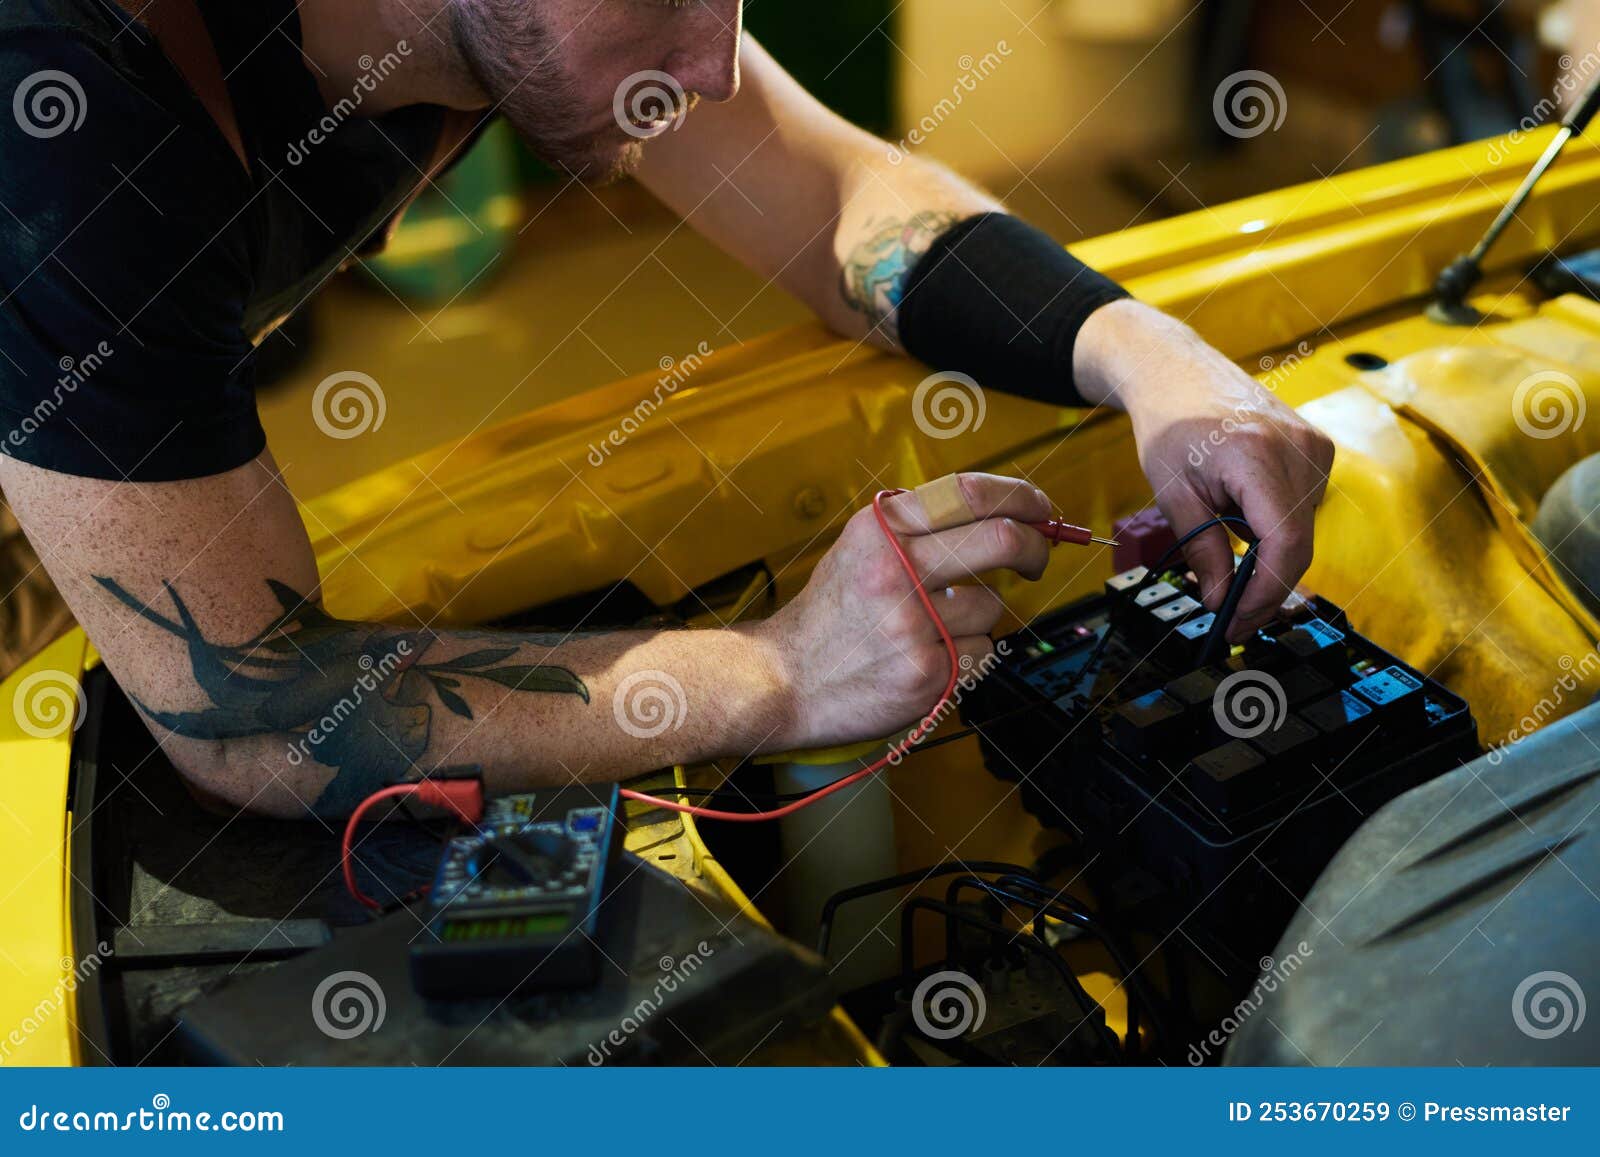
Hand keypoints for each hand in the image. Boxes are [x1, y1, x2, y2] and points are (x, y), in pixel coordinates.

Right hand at [759, 473, 1050, 751]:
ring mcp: (912, 624)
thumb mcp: (858, 550)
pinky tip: (927, 659)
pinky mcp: (927, 672)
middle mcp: (896, 569)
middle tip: (1037, 558)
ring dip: (976, 618)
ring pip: (992, 606)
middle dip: (1036, 548)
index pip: (970, 493)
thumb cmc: (829, 617)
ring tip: (932, 630)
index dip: (1020, 497)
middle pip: (1003, 540)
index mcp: (880, 530)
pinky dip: (965, 658)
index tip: (1039, 510)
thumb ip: (916, 528)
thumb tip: (1004, 514)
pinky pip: (982, 653)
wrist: (782, 680)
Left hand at [1075, 301, 1335, 640]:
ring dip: (1270, 557)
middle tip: (1231, 618)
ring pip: (1304, 529)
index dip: (1266, 591)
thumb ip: (1202, 550)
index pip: (1286, 542)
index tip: (1238, 619)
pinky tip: (1243, 520)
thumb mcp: (1172, 495)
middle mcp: (1298, 447)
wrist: (1176, 370)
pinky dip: (1276, 528)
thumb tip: (1221, 599)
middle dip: (1266, 587)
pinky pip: (1305, 507)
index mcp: (1258, 455)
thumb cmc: (1168, 422)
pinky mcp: (1318, 447)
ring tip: (1227, 556)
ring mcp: (1314, 444)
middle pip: (1300, 544)